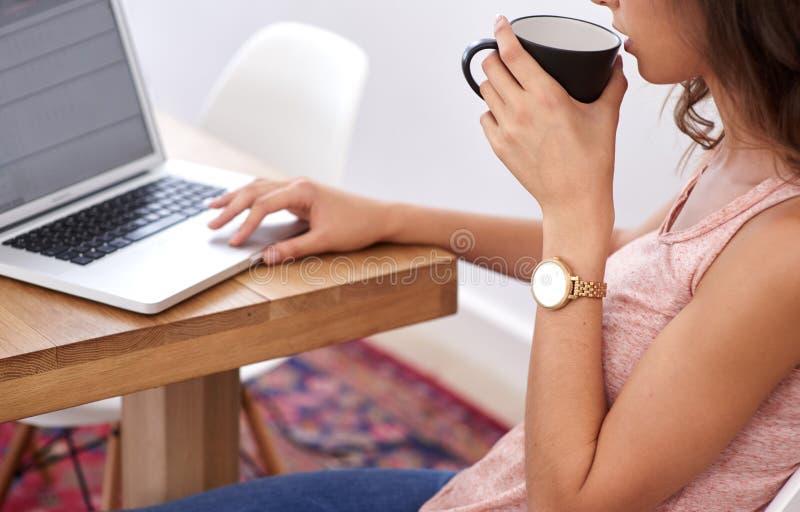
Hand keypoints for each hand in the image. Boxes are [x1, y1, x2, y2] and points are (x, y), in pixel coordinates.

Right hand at [207, 177, 390, 263]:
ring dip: (236, 197)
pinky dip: (250, 197)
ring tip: (212, 206)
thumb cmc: (357, 226)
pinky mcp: (300, 194)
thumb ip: (294, 249)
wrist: (379, 216)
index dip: (245, 224)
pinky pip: (268, 191)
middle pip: (254, 191)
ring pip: (258, 188)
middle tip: (211, 224)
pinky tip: (239, 201)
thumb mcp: (325, 241)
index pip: (263, 205)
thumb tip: (265, 258)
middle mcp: (297, 184)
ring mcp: (298, 187)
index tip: (234, 241)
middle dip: (230, 207)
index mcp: (302, 190)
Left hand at [479, 15, 626, 226]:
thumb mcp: (606, 117)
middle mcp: (521, 110)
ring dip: (493, 83)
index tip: (499, 22)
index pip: (512, 54)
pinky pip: (485, 118)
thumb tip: (618, 64)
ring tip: (507, 84)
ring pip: (485, 92)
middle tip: (505, 57)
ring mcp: (506, 130)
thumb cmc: (593, 160)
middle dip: (495, 57)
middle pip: (489, 68)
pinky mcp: (499, 147)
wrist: (574, 200)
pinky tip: (506, 112)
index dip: (502, 33)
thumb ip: (613, 85)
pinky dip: (492, 111)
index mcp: (546, 96)